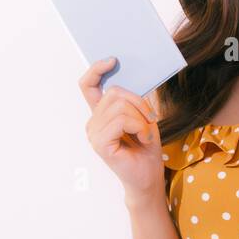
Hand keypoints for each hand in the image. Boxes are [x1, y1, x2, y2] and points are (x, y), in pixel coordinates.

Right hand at [78, 56, 163, 200]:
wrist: (148, 178)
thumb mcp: (142, 117)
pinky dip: (140, 127)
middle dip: (140, 103)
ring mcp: (94, 133)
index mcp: (100, 114)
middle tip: (150, 120)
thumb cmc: (146, 149)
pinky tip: (144, 139)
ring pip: (121, 106)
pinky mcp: (100, 143)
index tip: (113, 60)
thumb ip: (131, 100)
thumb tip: (129, 79)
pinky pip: (122, 120)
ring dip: (142, 118)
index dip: (97, 69)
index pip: (88, 85)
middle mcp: (93, 122)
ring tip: (146, 134)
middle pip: (115, 93)